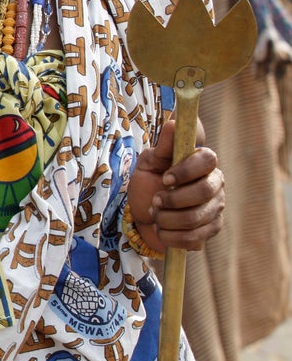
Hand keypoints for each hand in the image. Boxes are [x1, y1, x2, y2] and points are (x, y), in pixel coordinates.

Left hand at [128, 118, 224, 252]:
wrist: (143, 215)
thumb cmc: (149, 183)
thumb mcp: (149, 163)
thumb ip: (163, 146)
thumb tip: (173, 122)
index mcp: (203, 163)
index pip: (208, 160)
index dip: (186, 170)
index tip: (165, 178)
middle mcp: (215, 184)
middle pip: (205, 192)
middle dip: (173, 200)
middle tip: (154, 201)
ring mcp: (216, 208)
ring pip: (195, 218)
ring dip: (166, 219)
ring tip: (155, 214)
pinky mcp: (211, 230)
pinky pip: (193, 238)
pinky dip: (169, 236)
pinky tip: (161, 229)